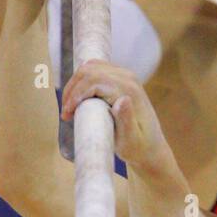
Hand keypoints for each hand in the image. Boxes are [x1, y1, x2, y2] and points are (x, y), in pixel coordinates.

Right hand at [61, 59, 169, 177]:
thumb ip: (126, 120)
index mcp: (129, 90)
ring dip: (75, 85)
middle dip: (72, 90)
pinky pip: (95, 70)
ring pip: (90, 68)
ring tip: (69, 107)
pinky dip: (82, 82)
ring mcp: (125, 75)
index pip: (93, 80)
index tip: (67, 115)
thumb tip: (123, 99)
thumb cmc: (139, 148)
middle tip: (66, 113)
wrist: (150, 148)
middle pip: (89, 71)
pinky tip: (77, 99)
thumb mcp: (132, 139)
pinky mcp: (121, 78)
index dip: (75, 95)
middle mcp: (128, 78)